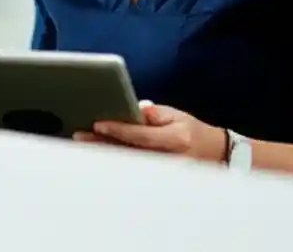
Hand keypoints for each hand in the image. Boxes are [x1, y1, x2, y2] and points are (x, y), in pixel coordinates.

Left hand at [74, 102, 224, 162]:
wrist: (213, 154)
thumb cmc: (191, 131)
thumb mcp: (174, 116)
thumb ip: (149, 115)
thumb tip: (126, 112)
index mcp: (175, 140)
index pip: (140, 135)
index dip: (117, 129)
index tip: (97, 124)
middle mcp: (168, 159)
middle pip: (129, 153)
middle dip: (102, 144)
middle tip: (80, 136)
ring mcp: (162, 173)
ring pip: (127, 164)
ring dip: (104, 154)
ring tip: (82, 145)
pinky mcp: (157, 180)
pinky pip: (131, 170)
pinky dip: (113, 162)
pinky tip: (96, 156)